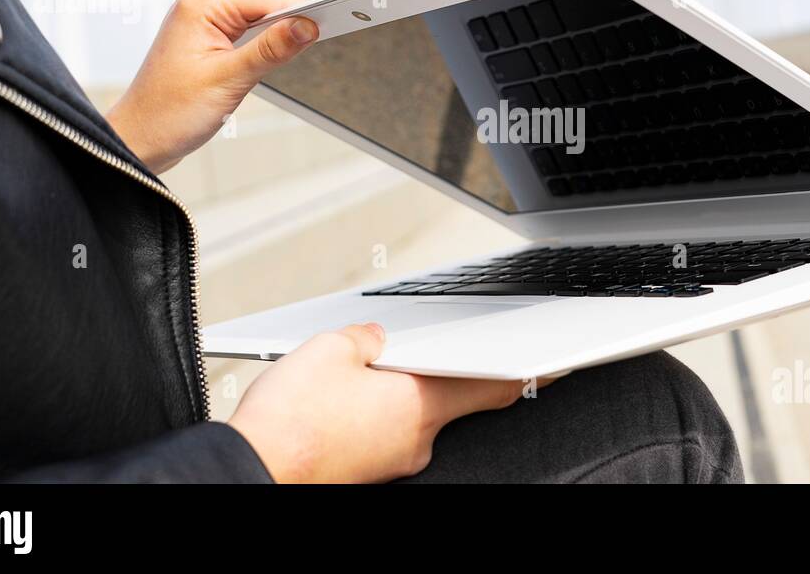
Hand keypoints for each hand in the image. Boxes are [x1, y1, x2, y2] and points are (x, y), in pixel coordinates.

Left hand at [106, 0, 318, 173]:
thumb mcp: (228, 80)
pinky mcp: (209, 41)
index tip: (331, 27)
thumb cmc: (168, 113)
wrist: (139, 141)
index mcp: (202, 4)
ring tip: (285, 64)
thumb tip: (307, 27)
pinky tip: (266, 67)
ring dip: (277, 41)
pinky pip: (250, 36)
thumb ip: (271, 50)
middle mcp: (202, 6)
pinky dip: (265, 50)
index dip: (302, 14)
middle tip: (314, 50)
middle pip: (269, 6)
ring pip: (262, 23)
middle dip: (291, 28)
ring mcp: (205, 23)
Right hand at [227, 323, 527, 482]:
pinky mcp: (370, 471)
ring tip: (352, 376)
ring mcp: (394, 460)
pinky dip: (375, 414)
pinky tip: (341, 403)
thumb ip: (367, 338)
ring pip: (411, 415)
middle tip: (413, 352)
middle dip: (436, 370)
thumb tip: (376, 339)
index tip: (556, 364)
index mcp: (421, 403)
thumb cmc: (290, 421)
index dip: (526, 370)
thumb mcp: (331, 349)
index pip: (493, 384)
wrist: (253, 471)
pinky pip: (385, 433)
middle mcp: (417, 439)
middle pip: (450, 397)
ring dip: (397, 393)